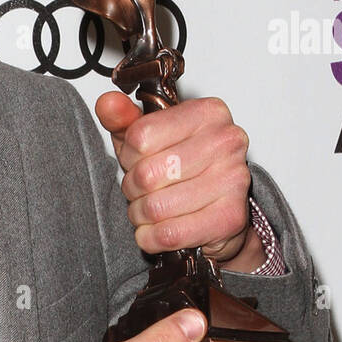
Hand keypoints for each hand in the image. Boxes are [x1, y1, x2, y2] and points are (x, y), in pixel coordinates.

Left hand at [95, 91, 253, 264]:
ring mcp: (233, 179)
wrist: (217, 210)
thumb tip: (107, 104)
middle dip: (133, 189)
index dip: (129, 156)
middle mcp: (226, 141)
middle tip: (143, 191)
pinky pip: (169, 233)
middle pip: (147, 174)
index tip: (140, 160)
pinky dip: (152, 237)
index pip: (141, 136)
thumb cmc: (180, 168)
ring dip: (142, 215)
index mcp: (207, 112)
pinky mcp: (230, 218)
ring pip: (156, 207)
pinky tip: (160, 229)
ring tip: (153, 209)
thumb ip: (123, 119)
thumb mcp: (147, 138)